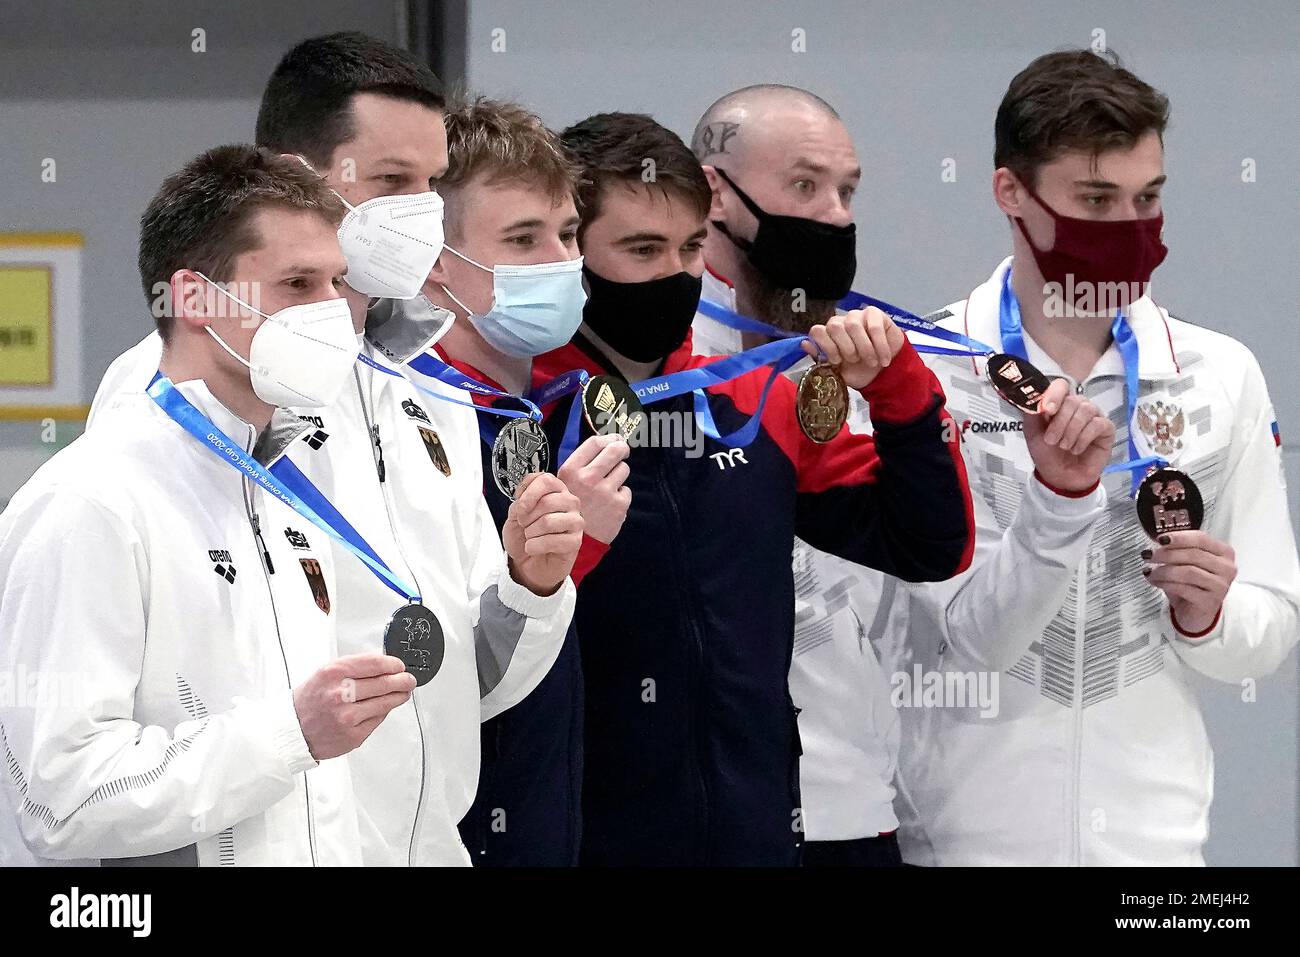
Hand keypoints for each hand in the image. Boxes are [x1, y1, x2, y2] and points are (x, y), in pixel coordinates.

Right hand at [293, 653, 414, 760]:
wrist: (292, 730)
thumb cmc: (310, 700)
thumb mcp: (326, 673)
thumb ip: (354, 668)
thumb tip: (384, 664)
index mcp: (333, 673)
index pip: (374, 663)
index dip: (393, 664)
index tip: (399, 665)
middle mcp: (340, 693)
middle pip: (384, 683)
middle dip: (403, 680)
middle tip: (408, 680)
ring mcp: (347, 716)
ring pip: (386, 702)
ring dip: (399, 696)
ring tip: (403, 692)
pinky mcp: (353, 735)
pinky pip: (378, 719)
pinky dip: (384, 712)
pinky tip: (383, 707)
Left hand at [503, 472, 584, 595]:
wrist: (526, 563)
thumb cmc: (523, 537)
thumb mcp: (514, 515)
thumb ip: (519, 503)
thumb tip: (524, 502)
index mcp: (555, 490)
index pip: (546, 480)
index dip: (529, 494)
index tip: (519, 508)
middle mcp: (568, 503)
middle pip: (547, 501)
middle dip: (527, 517)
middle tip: (523, 525)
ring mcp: (575, 522)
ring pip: (549, 521)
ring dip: (531, 532)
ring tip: (530, 537)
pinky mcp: (575, 541)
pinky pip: (552, 541)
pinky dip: (535, 546)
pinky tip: (534, 548)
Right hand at [557, 433, 631, 543]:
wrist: (576, 541)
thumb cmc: (570, 510)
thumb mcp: (564, 484)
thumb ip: (581, 464)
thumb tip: (607, 441)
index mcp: (571, 470)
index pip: (595, 442)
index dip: (608, 438)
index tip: (614, 440)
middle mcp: (588, 478)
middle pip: (615, 450)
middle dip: (621, 449)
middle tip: (622, 452)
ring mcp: (605, 491)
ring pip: (623, 469)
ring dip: (619, 475)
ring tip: (608, 486)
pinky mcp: (618, 505)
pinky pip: (626, 490)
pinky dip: (621, 495)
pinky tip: (610, 503)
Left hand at [801, 307, 904, 389]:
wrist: (885, 371)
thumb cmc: (860, 370)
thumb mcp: (839, 372)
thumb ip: (822, 361)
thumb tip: (804, 343)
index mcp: (828, 335)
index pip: (817, 331)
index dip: (827, 347)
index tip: (838, 361)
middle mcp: (840, 322)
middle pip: (834, 326)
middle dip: (846, 348)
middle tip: (856, 360)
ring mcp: (856, 315)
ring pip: (853, 326)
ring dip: (864, 349)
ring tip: (872, 362)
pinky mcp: (874, 314)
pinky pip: (874, 327)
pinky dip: (880, 346)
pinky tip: (884, 359)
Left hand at [1023, 379, 1114, 492]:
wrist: (1059, 477)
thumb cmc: (1047, 454)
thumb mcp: (1032, 433)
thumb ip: (1032, 413)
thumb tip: (1038, 399)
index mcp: (1059, 403)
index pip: (1061, 386)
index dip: (1055, 395)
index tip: (1047, 411)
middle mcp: (1077, 406)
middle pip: (1073, 400)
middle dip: (1060, 422)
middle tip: (1052, 440)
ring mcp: (1093, 416)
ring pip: (1086, 410)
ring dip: (1071, 431)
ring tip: (1064, 446)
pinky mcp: (1106, 429)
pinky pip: (1098, 424)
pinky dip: (1084, 438)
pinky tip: (1077, 449)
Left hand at [1142, 530, 1236, 633]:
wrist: (1196, 612)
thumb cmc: (1191, 583)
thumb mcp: (1185, 562)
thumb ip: (1176, 549)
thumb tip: (1158, 540)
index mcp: (1224, 552)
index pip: (1201, 539)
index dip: (1179, 537)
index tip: (1160, 539)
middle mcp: (1226, 568)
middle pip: (1193, 555)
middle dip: (1167, 554)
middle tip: (1149, 555)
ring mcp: (1220, 586)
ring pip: (1188, 572)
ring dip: (1164, 570)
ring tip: (1150, 571)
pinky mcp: (1209, 601)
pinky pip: (1183, 588)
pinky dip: (1165, 583)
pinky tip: (1155, 581)